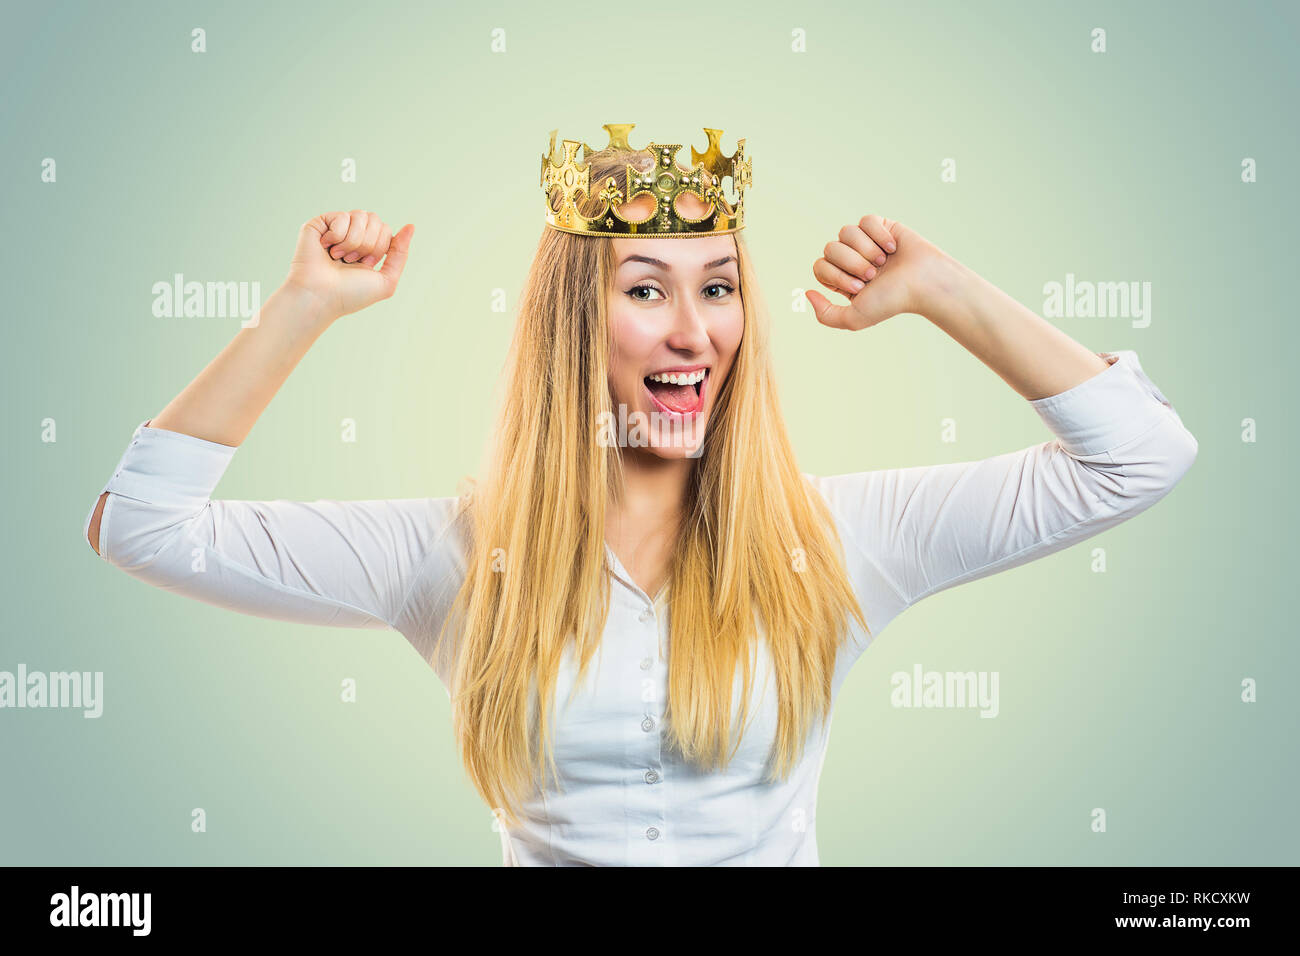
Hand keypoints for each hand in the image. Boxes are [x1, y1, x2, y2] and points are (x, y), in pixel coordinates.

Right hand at [284, 210, 413, 320]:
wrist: (321, 297)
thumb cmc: (350, 294)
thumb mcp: (387, 280)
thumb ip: (401, 253)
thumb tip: (410, 226)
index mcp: (367, 248)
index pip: (386, 230)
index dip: (379, 248)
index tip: (365, 265)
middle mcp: (352, 236)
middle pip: (376, 220)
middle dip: (368, 244)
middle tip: (351, 262)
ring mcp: (335, 228)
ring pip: (361, 215)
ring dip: (353, 241)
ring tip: (338, 257)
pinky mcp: (319, 224)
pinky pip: (342, 216)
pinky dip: (337, 235)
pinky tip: (326, 247)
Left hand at [806, 215, 948, 330]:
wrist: (924, 283)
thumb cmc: (892, 301)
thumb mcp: (854, 318)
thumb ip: (826, 315)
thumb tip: (807, 292)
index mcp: (841, 279)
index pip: (820, 267)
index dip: (837, 275)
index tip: (861, 286)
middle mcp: (851, 259)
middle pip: (830, 248)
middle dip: (852, 262)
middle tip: (874, 275)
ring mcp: (865, 241)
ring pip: (846, 231)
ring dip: (866, 248)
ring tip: (884, 261)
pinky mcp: (881, 226)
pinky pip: (866, 220)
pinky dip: (879, 234)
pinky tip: (893, 248)